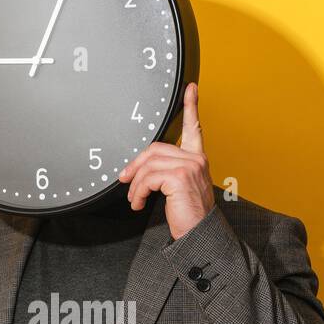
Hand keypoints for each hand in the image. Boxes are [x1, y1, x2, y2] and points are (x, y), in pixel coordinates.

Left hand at [118, 82, 214, 238]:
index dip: (191, 106)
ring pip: (149, 164)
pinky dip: (138, 192)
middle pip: (155, 149)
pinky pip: (148, 178)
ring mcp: (190, 166)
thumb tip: (139, 170)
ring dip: (135, 184)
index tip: (190, 89)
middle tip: (124, 181)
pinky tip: (139, 203)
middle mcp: (196, 158)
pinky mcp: (180, 177)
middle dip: (135, 165)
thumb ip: (166, 173)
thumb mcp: (178, 189)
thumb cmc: (190, 216)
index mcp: (197, 159)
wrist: (199, 235)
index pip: (194, 128)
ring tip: (134, 199)